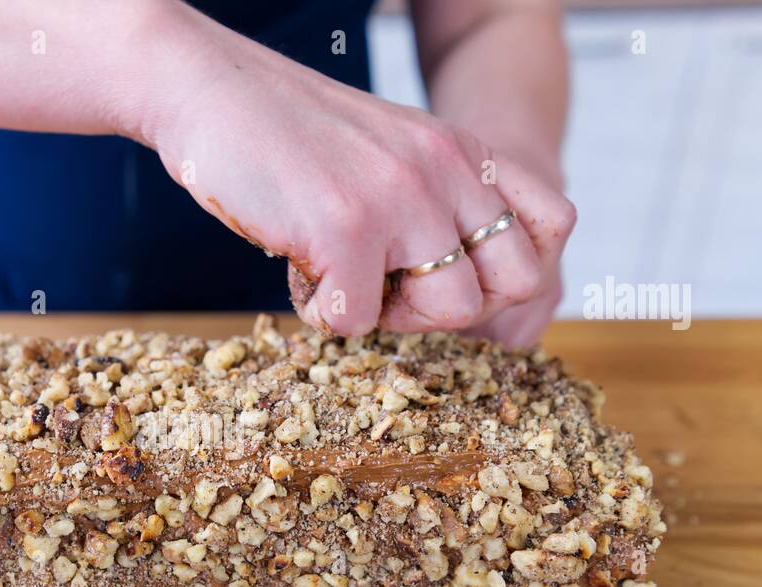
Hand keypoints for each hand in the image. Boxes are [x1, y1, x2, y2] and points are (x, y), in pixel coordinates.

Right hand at [145, 22, 574, 342]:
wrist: (207, 90)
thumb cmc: (288, 133)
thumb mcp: (393, 149)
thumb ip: (439, 194)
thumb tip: (469, 287)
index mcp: (464, 150)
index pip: (554, 227)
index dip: (503, 270)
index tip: (441, 268)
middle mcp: (446, 169)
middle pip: (511, 284)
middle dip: (453, 305)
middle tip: (391, 286)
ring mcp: (401, 199)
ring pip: (450, 309)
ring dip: (391, 314)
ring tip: (340, 276)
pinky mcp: (347, 231)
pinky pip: (358, 321)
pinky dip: (321, 311)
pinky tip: (297, 268)